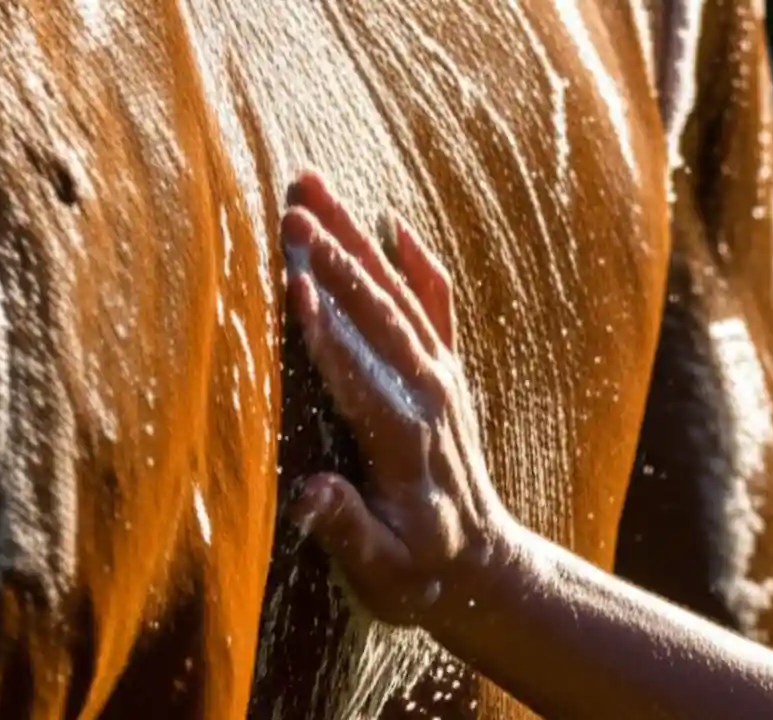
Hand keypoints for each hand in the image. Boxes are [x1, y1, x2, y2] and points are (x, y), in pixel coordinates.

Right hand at [281, 172, 513, 628]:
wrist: (483, 567)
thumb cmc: (421, 574)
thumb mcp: (384, 574)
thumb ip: (350, 531)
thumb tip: (313, 492)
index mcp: (405, 438)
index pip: (358, 371)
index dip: (324, 327)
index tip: (293, 279)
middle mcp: (429, 394)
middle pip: (379, 313)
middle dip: (334, 258)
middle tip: (290, 208)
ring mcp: (441, 377)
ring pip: (398, 291)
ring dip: (356, 239)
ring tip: (312, 188)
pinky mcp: (446, 373)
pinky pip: (435, 305)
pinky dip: (418, 261)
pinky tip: (393, 224)